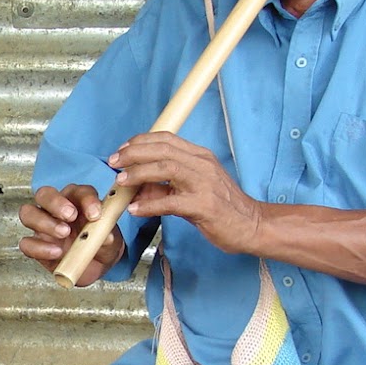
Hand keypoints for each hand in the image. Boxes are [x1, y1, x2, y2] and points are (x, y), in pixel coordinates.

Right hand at [19, 184, 124, 286]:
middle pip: (44, 194)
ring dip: (44, 221)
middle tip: (70, 215)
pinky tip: (56, 252)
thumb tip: (106, 236)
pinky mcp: (36, 246)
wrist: (96, 266)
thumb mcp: (111, 240)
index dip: (86, 199)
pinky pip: (27, 243)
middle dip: (55, 202)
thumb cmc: (102, 245)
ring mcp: (42, 227)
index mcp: (76, 201)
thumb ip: (107, 236)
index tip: (95, 214)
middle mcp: (55, 210)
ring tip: (64, 233)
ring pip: (29, 213)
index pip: (77, 192)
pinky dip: (40, 247)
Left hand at [108, 131, 261, 254]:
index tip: (122, 151)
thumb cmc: (222, 207)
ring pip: (166, 168)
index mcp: (200, 156)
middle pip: (162, 149)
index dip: (140, 142)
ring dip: (139, 173)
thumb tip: (138, 185)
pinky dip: (149, 204)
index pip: (166, 139)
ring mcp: (204, 184)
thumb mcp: (195, 187)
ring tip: (120, 181)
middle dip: (133, 154)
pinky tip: (135, 209)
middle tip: (114, 163)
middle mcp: (202, 165)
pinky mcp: (204, 206)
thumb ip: (167, 183)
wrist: (251, 225)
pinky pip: (171, 202)